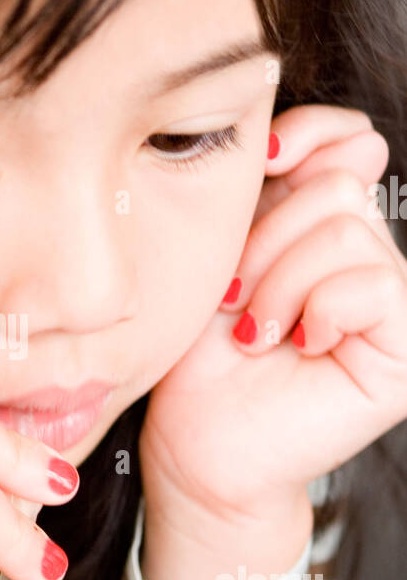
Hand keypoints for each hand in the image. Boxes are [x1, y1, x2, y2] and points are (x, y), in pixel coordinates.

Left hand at [140, 104, 406, 522]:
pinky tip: (295, 346)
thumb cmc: (197, 357)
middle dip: (266, 240)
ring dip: (280, 283)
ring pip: (348, 232)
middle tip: (233, 299)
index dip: (310, 133)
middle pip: (336, 188)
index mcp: (322, 227)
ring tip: (254, 332)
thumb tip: (352, 142)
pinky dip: (320, 310)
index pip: (350, 141)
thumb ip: (277, 194)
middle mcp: (367, 258)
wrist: (194, 446)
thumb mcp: (224, 253)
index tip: (260, 161)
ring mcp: (393, 305)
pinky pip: (376, 285)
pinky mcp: (404, 350)